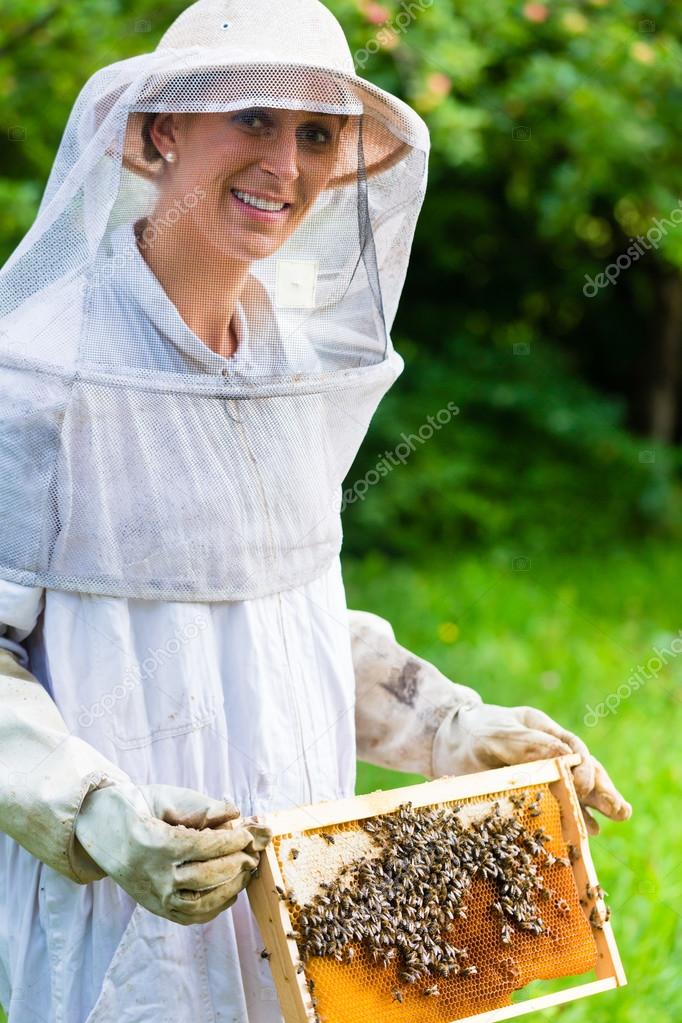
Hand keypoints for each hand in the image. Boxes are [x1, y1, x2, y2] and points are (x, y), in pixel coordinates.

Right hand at [74, 782, 271, 923]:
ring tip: (244, 873)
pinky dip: (214, 908)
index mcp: (155, 844)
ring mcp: (153, 896)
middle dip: (236, 864)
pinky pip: (190, 916)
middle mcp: (154, 876)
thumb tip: (235, 812)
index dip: (231, 842)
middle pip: (207, 876)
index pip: (204, 847)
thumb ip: (201, 808)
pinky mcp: (154, 907)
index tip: (248, 836)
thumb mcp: (164, 798)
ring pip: (201, 902)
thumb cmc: (135, 808)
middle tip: (252, 853)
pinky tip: (228, 893)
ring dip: (230, 888)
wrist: (97, 829)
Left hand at [434, 703, 631, 834]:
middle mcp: (546, 753)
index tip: (585, 787)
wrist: (439, 743)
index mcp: (542, 730)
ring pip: (573, 790)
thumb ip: (528, 745)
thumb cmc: (468, 733)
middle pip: (582, 772)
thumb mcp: (495, 735)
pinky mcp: (527, 795)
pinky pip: (554, 807)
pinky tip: (586, 832)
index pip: (574, 750)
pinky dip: (569, 819)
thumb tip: (570, 759)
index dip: (584, 770)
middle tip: (622, 810)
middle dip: (602, 790)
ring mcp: (538, 774)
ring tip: (618, 816)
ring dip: (593, 806)